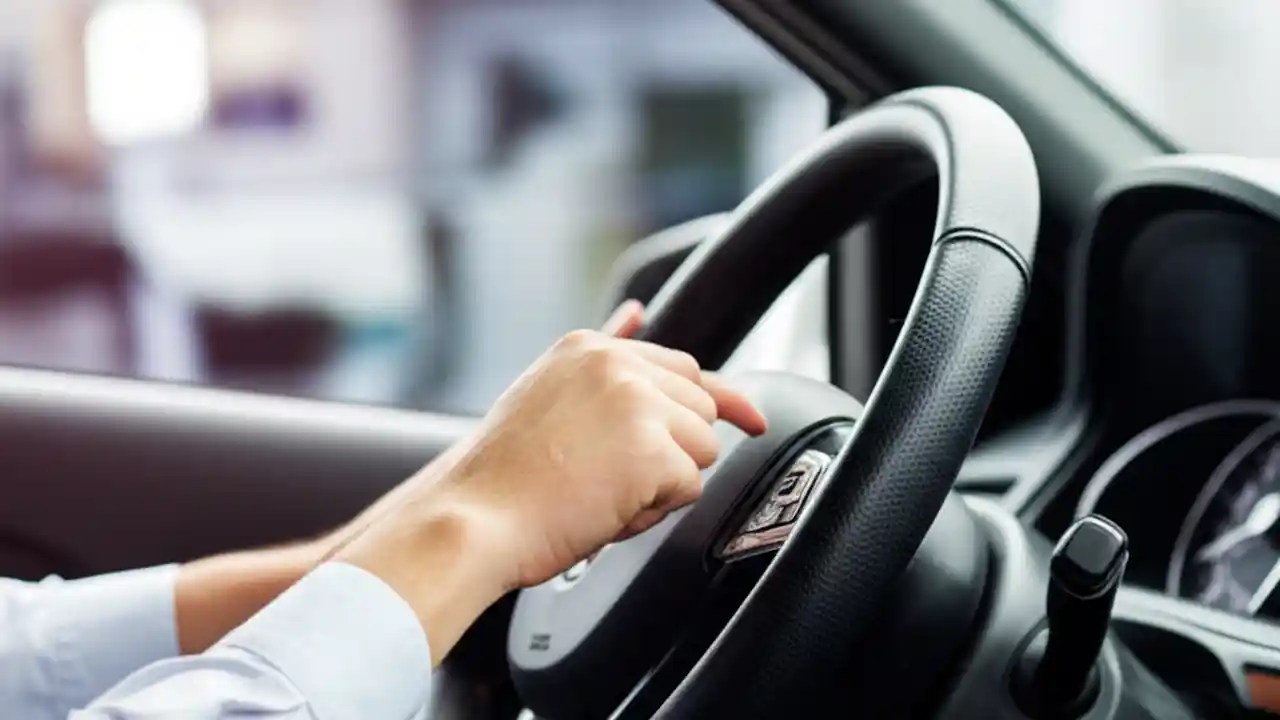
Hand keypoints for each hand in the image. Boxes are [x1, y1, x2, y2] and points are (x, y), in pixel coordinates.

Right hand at [335, 302, 766, 661]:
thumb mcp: (548, 391)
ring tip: (601, 495)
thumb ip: (603, 352)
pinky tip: (605, 511)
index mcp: (590, 349)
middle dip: (674, 451)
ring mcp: (637, 403)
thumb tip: (638, 310)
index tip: (750, 418)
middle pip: (700, 410)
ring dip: (663, 483)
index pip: (682, 366)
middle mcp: (617, 365)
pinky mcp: (653, 451)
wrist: (472, 519)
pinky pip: (688, 489)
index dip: (720, 398)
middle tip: (611, 480)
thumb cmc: (500, 477)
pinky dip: (653, 511)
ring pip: (701, 450)